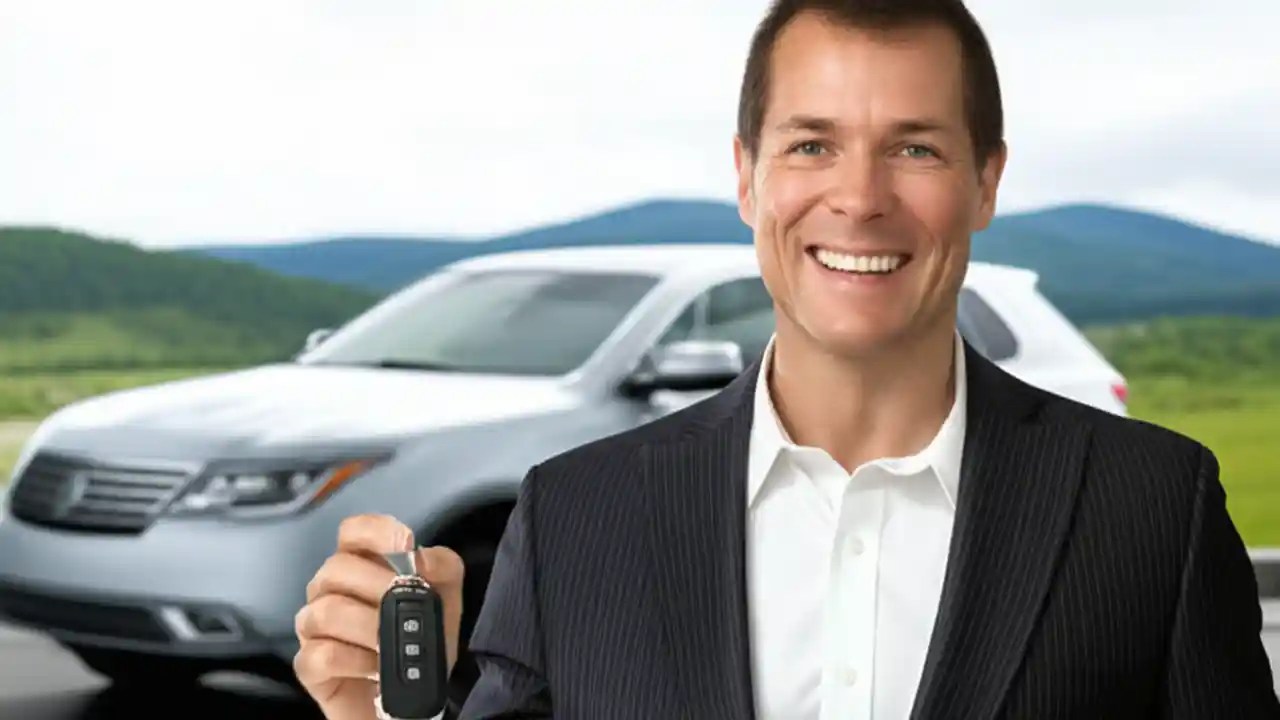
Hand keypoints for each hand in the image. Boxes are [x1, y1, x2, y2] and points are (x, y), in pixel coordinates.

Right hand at [294, 513, 464, 719]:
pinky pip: (321, 653)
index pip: (353, 531)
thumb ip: (441, 567)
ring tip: (391, 644)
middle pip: (337, 568)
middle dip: (380, 588)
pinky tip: (374, 667)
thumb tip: (421, 559)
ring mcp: (314, 626)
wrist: (414, 695)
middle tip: (404, 610)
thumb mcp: (445, 598)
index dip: (376, 532)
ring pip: (327, 610)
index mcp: (361, 565)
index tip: (405, 544)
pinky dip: (354, 661)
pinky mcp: (309, 665)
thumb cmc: (421, 641)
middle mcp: (331, 589)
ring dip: (369, 628)